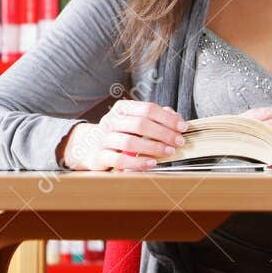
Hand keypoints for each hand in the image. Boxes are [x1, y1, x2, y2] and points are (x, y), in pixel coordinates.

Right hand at [61, 100, 187, 170]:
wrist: (88, 147)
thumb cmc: (119, 134)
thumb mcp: (134, 122)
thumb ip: (155, 118)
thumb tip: (177, 118)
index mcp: (121, 109)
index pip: (147, 109)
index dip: (167, 118)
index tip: (183, 127)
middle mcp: (111, 121)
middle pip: (140, 124)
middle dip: (163, 133)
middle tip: (179, 142)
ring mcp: (103, 139)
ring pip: (129, 142)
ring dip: (153, 147)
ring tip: (169, 152)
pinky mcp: (99, 156)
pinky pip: (120, 160)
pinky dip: (138, 163)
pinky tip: (152, 164)